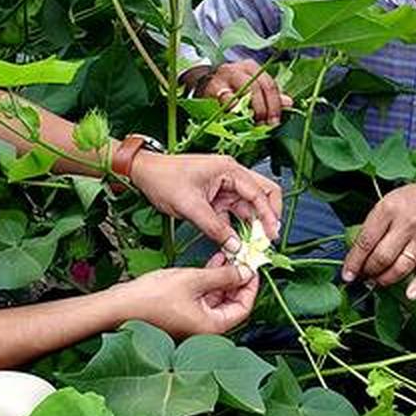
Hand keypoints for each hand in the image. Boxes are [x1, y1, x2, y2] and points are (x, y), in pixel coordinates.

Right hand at [117, 253, 258, 336]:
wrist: (119, 306)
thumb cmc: (151, 297)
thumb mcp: (193, 279)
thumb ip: (223, 275)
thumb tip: (245, 272)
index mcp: (211, 327)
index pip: (244, 308)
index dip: (250, 286)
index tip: (252, 267)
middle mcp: (204, 329)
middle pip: (231, 304)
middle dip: (236, 280)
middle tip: (241, 259)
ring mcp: (193, 323)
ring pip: (216, 299)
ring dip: (222, 278)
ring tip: (226, 256)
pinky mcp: (182, 315)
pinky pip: (203, 299)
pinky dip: (208, 283)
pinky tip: (210, 264)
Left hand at [130, 152, 280, 251]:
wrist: (144, 173)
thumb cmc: (164, 179)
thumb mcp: (190, 206)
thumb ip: (215, 228)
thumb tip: (235, 246)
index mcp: (229, 169)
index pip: (259, 192)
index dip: (269, 215)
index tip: (271, 236)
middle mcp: (231, 175)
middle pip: (262, 194)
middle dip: (267, 216)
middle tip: (267, 239)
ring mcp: (225, 186)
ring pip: (248, 206)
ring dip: (252, 225)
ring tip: (252, 246)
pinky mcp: (216, 196)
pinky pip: (233, 212)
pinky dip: (236, 227)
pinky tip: (236, 242)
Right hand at [200, 60, 291, 125]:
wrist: (200, 85)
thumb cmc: (227, 87)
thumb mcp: (249, 88)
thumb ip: (268, 96)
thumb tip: (289, 103)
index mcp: (251, 68)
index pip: (269, 84)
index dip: (275, 105)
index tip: (274, 121)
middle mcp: (238, 68)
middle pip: (258, 86)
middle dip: (264, 108)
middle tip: (264, 125)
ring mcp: (224, 76)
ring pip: (243, 90)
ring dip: (250, 110)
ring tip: (251, 123)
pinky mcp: (211, 86)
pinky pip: (225, 98)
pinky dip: (233, 109)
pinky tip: (236, 116)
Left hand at [342, 182, 415, 299]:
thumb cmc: (407, 202)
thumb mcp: (384, 204)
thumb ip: (371, 228)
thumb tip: (356, 256)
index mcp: (388, 210)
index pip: (366, 241)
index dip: (354, 261)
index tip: (347, 275)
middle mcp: (406, 225)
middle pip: (382, 257)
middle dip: (368, 271)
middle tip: (362, 276)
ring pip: (401, 267)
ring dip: (385, 279)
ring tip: (376, 281)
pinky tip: (409, 295)